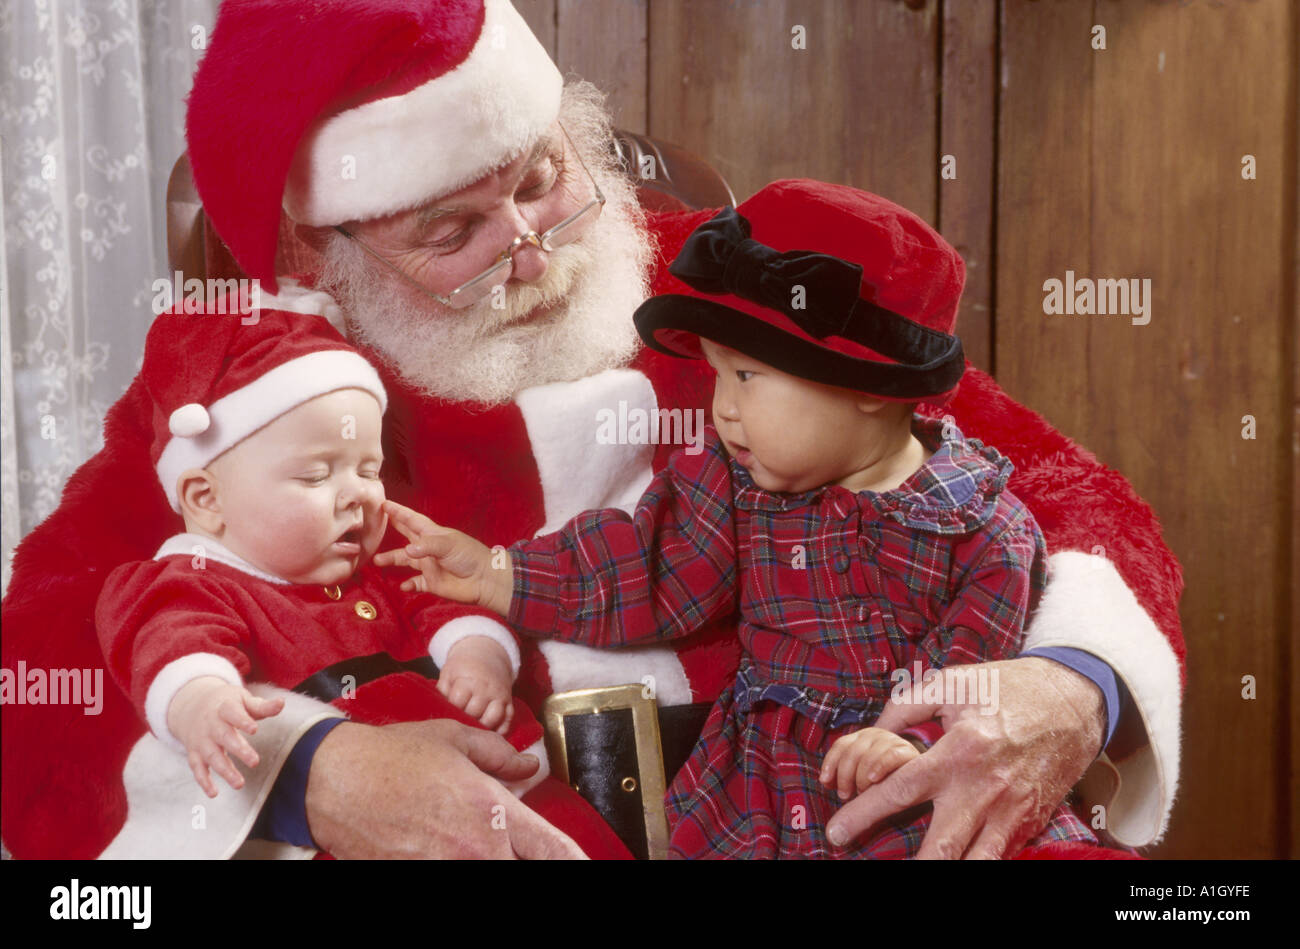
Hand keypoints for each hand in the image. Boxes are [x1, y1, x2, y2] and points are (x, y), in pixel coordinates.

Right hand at [166, 676, 284, 797]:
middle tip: (255, 762)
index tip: (254, 729)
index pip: (233, 713)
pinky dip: (204, 781)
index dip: (242, 721)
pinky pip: (197, 768)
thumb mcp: (243, 700)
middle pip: (224, 737)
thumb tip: (282, 703)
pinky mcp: (195, 753)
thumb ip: (262, 706)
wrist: (192, 705)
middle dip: (239, 750)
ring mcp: (202, 740)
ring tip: (240, 784)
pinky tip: (214, 793)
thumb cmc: (226, 703)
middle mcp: (211, 725)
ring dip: (225, 771)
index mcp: (224, 708)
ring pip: (212, 756)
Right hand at [303, 719, 586, 858]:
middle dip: (529, 861)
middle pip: (524, 870)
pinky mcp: (417, 877)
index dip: (574, 862)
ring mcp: (444, 869)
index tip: (583, 865)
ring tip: (485, 847)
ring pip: (491, 875)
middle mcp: (475, 847)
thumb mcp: (455, 740)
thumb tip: (530, 767)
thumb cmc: (393, 754)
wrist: (333, 780)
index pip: (552, 850)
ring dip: (497, 862)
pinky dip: (458, 863)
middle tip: (527, 851)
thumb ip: (500, 757)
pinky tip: (454, 852)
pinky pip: (448, 877)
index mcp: (491, 809)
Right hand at [373, 500, 512, 614]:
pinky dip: (408, 584)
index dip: (399, 512)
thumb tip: (406, 552)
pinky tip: (402, 586)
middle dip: (393, 530)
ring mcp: (429, 565)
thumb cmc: (469, 556)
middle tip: (375, 525)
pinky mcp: (431, 583)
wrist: (484, 580)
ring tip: (377, 561)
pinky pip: (415, 583)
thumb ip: (426, 547)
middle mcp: (428, 548)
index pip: (412, 520)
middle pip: (406, 536)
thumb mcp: (448, 545)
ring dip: (392, 560)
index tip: (384, 504)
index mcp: (433, 534)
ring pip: (405, 561)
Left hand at [440, 636, 515, 733]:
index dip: (452, 708)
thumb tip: (437, 711)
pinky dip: (500, 730)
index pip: (458, 701)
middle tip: (459, 719)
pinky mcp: (509, 702)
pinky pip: (508, 721)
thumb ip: (441, 691)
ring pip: (494, 718)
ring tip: (473, 727)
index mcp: (469, 679)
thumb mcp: (448, 673)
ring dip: (482, 726)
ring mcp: (500, 695)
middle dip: (465, 718)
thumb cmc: (463, 668)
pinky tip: (489, 731)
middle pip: (475, 712)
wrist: (486, 654)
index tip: (449, 710)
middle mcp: (487, 688)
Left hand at [820, 726, 920, 801]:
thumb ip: (842, 778)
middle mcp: (877, 735)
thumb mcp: (860, 780)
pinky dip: (879, 766)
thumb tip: (824, 782)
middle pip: (852, 750)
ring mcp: (894, 741)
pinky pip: (891, 755)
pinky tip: (873, 779)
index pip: (841, 744)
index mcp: (862, 738)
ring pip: (868, 755)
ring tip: (862, 792)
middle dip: (845, 775)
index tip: (825, 781)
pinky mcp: (910, 752)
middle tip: (845, 795)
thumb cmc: (885, 782)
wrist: (920, 781)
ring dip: (861, 777)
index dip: (830, 762)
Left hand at [825, 657, 1104, 858]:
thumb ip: (904, 706)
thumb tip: (872, 730)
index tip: (837, 831)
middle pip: (939, 847)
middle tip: (872, 865)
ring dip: (944, 870)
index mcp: (958, 751)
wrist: (1074, 698)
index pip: (899, 791)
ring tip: (917, 872)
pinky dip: (977, 862)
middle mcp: (984, 788)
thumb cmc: (1006, 687)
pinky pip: (1000, 856)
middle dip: (908, 867)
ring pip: (974, 862)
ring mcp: (1012, 810)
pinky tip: (958, 861)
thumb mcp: (950, 682)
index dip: (863, 814)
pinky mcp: (1031, 821)